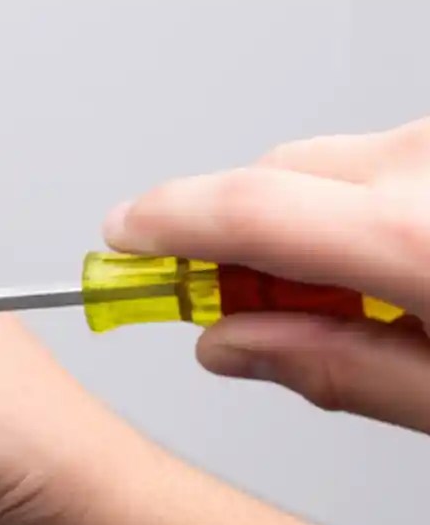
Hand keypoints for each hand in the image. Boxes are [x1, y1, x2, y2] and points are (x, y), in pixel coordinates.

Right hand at [104, 116, 429, 431]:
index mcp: (422, 238)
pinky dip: (370, 203)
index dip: (168, 222)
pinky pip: (381, 156)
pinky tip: (414, 257)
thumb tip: (235, 345)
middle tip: (268, 313)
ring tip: (376, 292)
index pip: (249, 210)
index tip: (125, 235)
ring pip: (326, 162)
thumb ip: (343, 368)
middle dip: (246, 242)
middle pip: (276, 178)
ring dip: (315, 222)